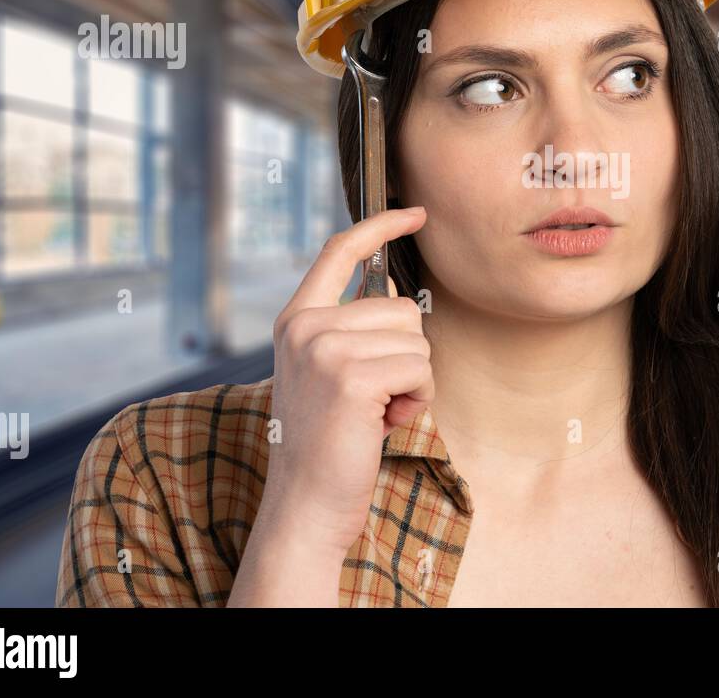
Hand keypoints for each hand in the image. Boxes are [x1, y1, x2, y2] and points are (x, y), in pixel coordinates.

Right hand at [262, 206, 431, 555]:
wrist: (306, 506)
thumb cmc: (330, 442)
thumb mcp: (331, 372)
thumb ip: (352, 329)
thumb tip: (396, 288)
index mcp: (297, 320)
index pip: (340, 251)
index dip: (380, 226)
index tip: (416, 212)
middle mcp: (305, 327)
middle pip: (402, 308)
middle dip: (406, 355)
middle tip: (373, 399)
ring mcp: (324, 349)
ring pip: (417, 339)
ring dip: (413, 381)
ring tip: (376, 413)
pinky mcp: (351, 377)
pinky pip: (421, 368)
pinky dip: (418, 400)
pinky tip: (384, 424)